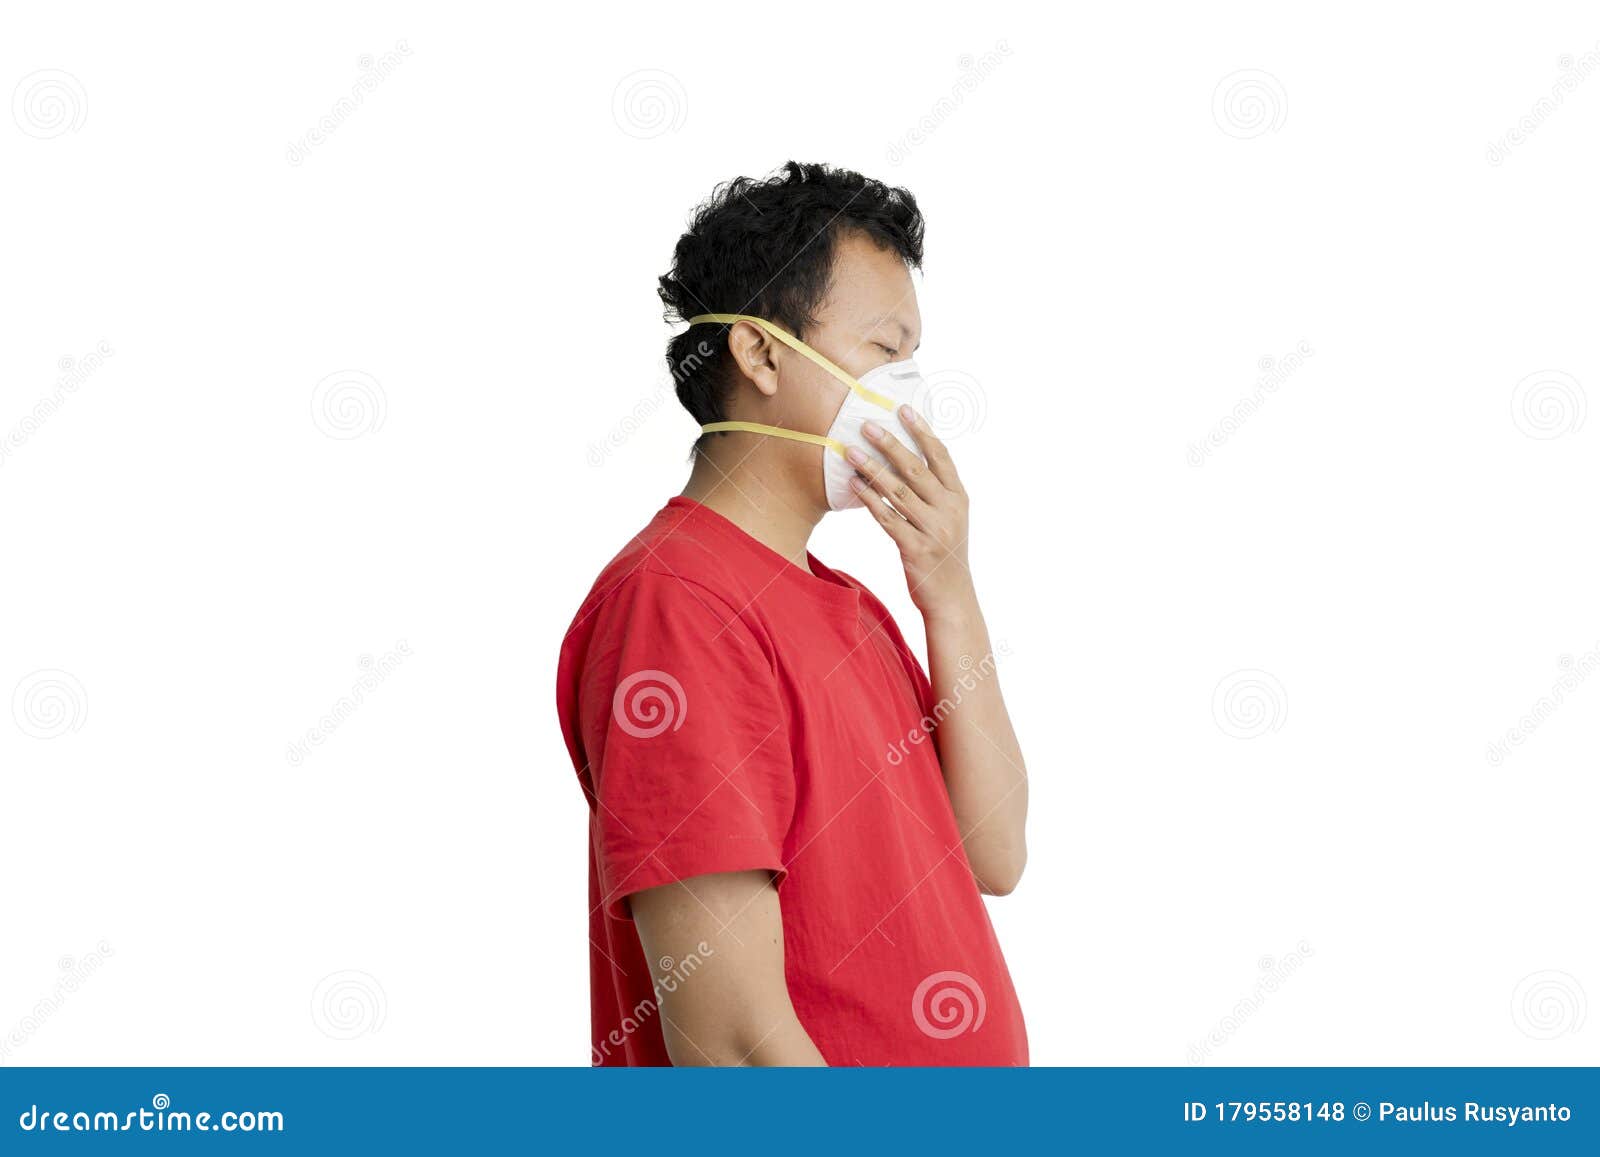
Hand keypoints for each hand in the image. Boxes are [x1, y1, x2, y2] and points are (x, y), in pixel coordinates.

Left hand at [847, 406, 976, 621]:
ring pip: (898, 492)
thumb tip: (906, 458)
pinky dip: (869, 500)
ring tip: (851, 451)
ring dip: (872, 469)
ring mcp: (933, 530)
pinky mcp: (915, 549)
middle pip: (916, 469)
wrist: (952, 597)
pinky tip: (853, 485)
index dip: (922, 431)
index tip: (903, 409)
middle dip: (890, 444)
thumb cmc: (944, 553)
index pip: (941, 457)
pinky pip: (887, 518)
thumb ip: (935, 491)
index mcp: (959, 498)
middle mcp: (949, 510)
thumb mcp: (950, 518)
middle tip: (866, 425)